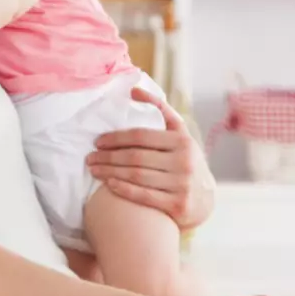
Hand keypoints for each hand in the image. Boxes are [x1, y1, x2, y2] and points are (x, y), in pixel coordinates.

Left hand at [86, 87, 215, 228]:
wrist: (205, 199)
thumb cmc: (184, 160)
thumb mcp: (179, 135)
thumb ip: (160, 112)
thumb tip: (133, 90)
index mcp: (182, 141)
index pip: (141, 136)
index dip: (116, 138)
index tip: (97, 141)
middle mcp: (184, 161)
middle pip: (135, 156)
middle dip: (107, 157)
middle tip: (89, 157)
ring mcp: (182, 184)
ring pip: (137, 176)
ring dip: (110, 172)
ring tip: (94, 170)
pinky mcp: (178, 205)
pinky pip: (144, 196)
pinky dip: (124, 189)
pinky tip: (109, 184)